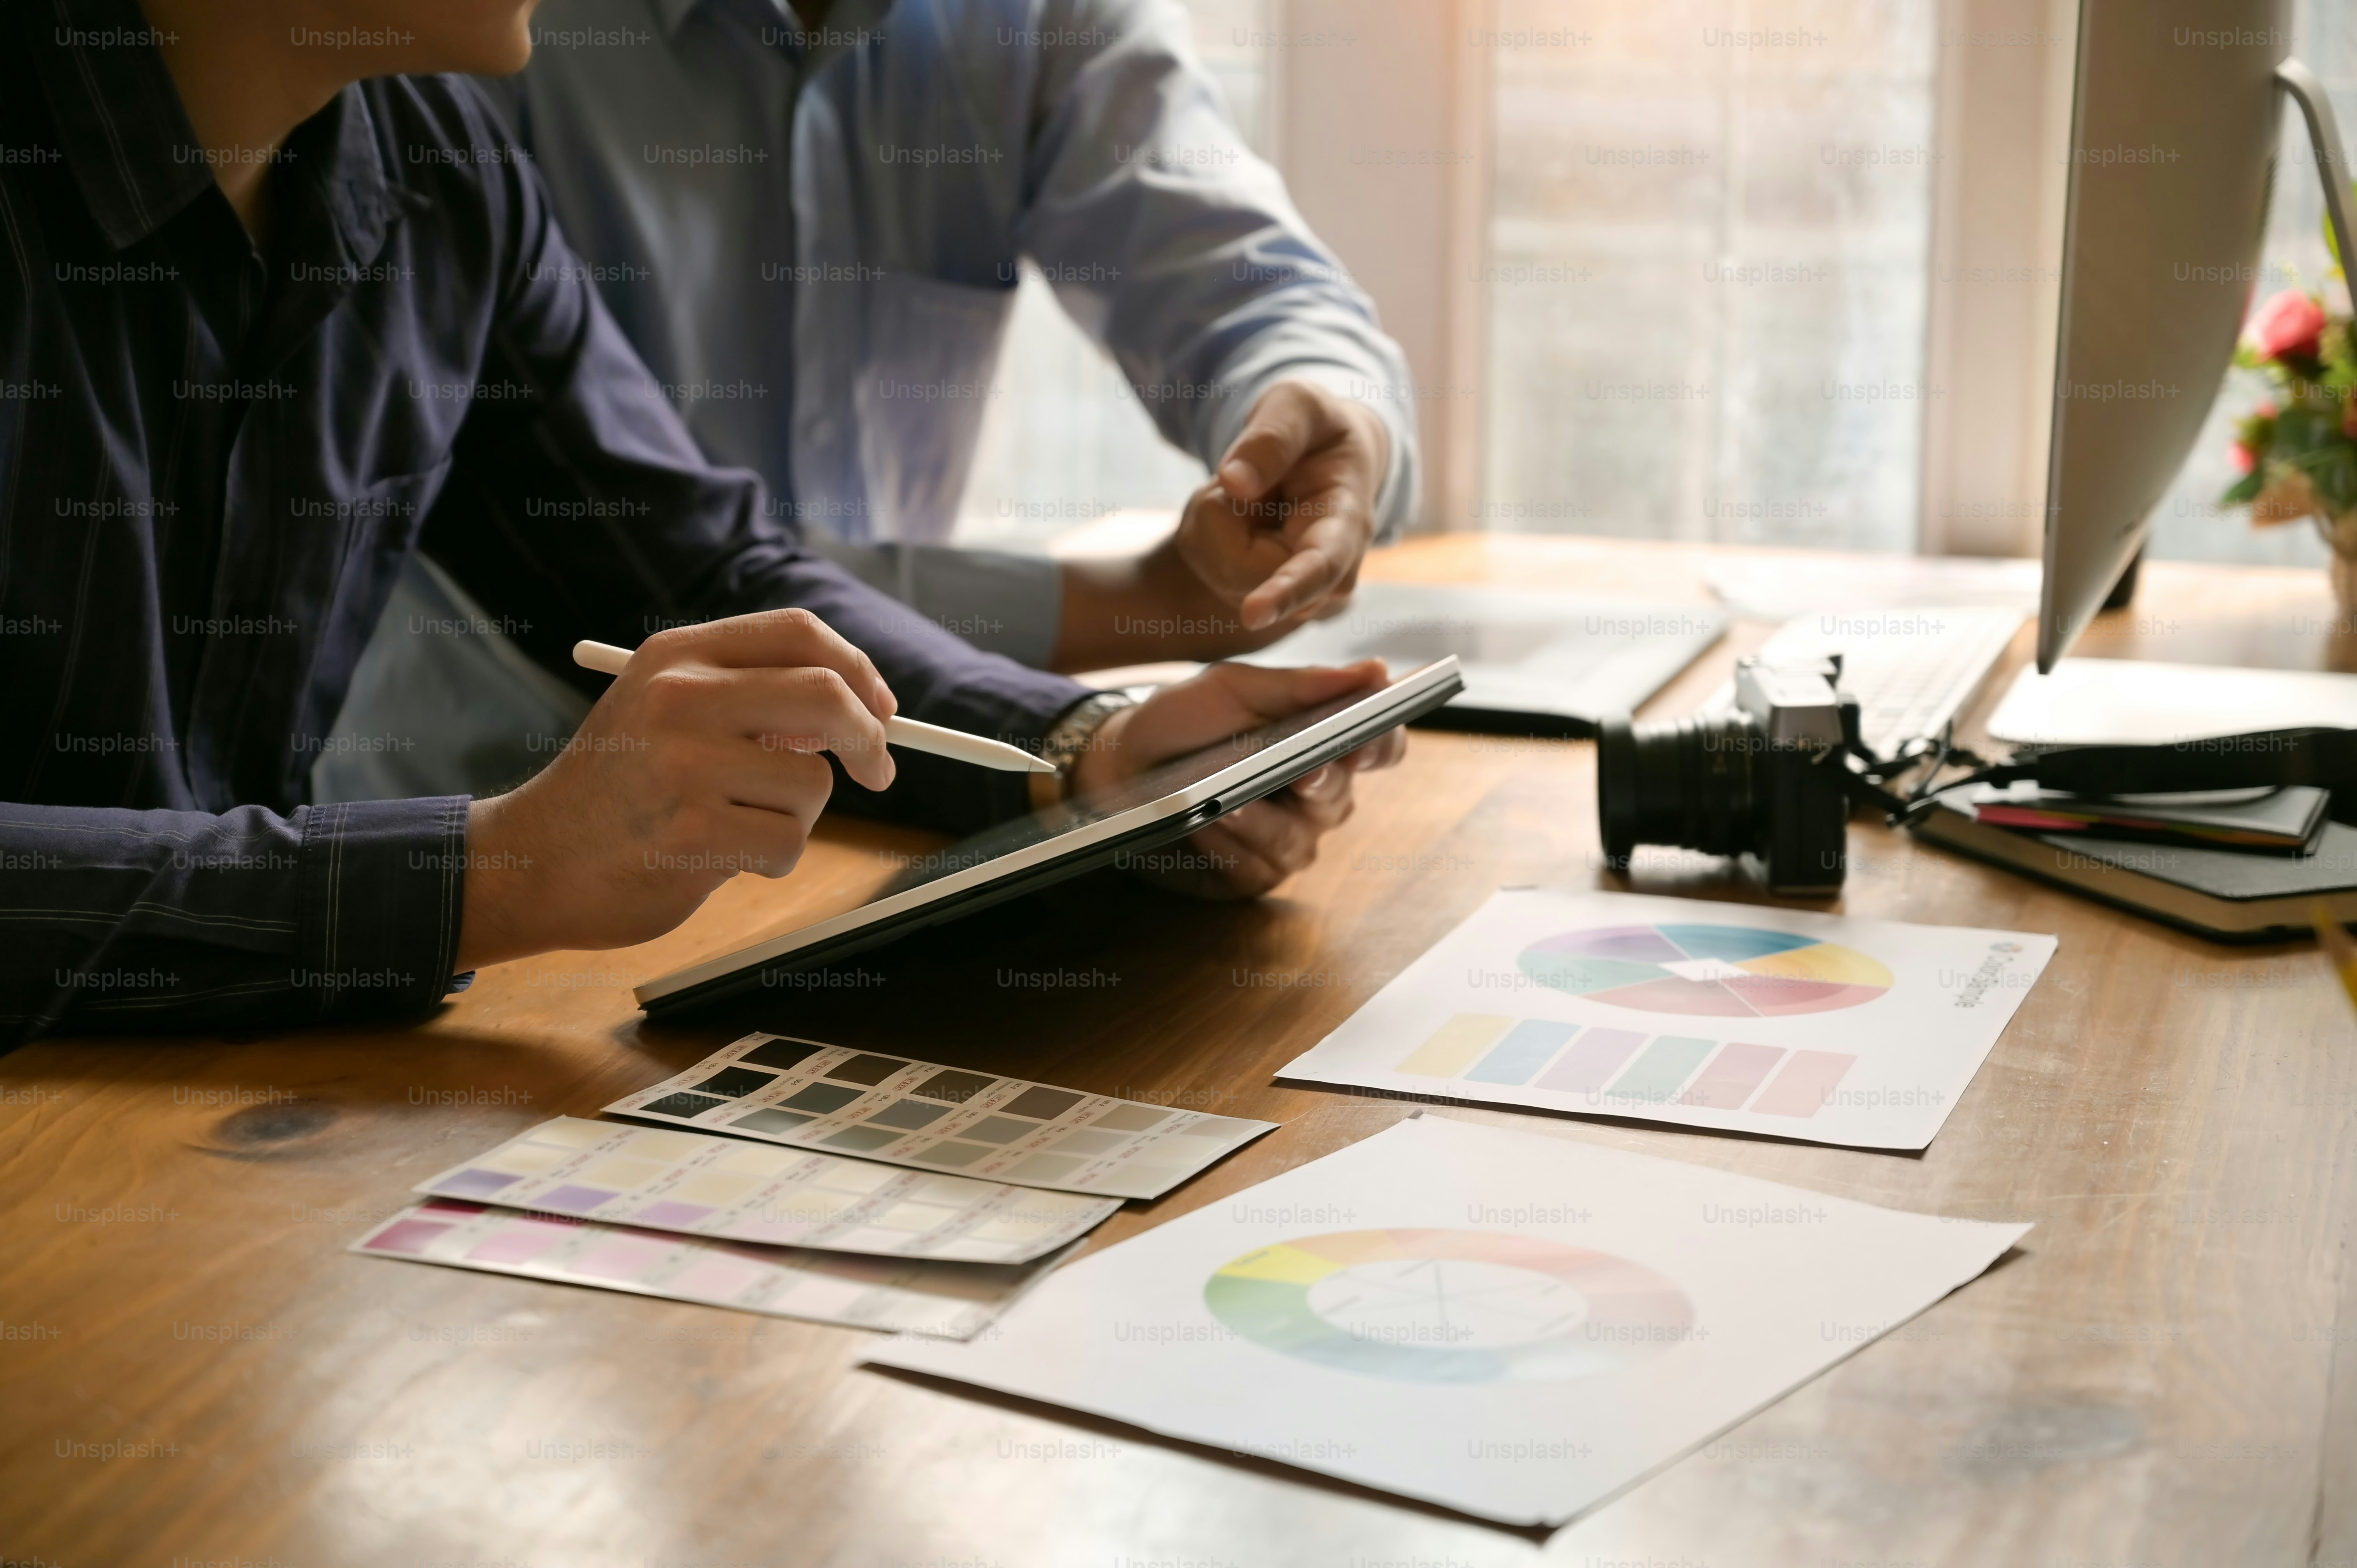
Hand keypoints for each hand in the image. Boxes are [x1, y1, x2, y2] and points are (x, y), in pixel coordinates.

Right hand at [454, 609, 896, 968]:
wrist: (534, 861)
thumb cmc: (618, 790)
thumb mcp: (665, 711)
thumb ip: (748, 695)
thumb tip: (860, 704)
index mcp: (676, 656)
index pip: (797, 632)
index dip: (857, 668)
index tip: (881, 709)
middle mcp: (680, 697)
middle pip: (826, 695)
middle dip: (868, 738)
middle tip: (877, 771)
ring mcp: (686, 764)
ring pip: (813, 783)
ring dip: (795, 815)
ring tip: (732, 823)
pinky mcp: (695, 831)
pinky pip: (789, 841)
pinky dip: (772, 858)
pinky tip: (716, 856)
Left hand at [1070, 660, 1403, 897]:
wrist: (1117, 766)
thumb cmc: (1181, 722)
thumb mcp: (1230, 689)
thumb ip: (1297, 685)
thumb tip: (1374, 671)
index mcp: (1321, 745)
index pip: (1379, 748)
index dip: (1382, 746)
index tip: (1365, 739)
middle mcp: (1314, 798)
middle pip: (1340, 799)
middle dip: (1318, 786)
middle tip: (1299, 775)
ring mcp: (1284, 841)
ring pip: (1297, 842)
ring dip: (1260, 822)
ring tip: (1224, 804)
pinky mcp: (1248, 876)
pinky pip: (1254, 870)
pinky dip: (1227, 848)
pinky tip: (1203, 828)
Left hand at [1179, 379, 1390, 632]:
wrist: (1324, 459)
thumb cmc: (1316, 429)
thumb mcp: (1298, 406)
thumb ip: (1272, 438)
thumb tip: (1234, 484)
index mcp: (1347, 522)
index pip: (1321, 567)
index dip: (1286, 590)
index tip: (1253, 614)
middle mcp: (1325, 571)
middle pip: (1243, 568)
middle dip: (1223, 513)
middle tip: (1247, 471)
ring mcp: (1290, 588)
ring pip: (1218, 566)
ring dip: (1214, 517)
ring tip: (1250, 491)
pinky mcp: (1256, 591)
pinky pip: (1205, 561)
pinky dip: (1206, 528)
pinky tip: (1240, 513)